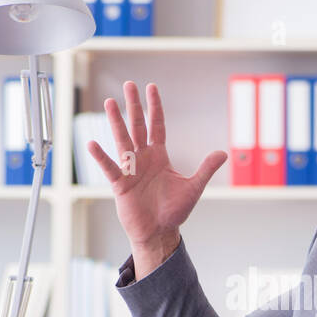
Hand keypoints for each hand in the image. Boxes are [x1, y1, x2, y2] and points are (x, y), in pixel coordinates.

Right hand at [87, 81, 227, 259]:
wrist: (159, 232)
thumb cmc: (174, 211)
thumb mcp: (193, 188)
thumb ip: (205, 169)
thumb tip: (223, 153)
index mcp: (159, 156)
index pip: (157, 125)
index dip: (155, 107)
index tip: (151, 87)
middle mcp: (143, 158)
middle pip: (137, 126)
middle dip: (134, 105)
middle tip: (128, 84)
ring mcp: (131, 169)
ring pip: (123, 140)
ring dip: (116, 121)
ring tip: (110, 102)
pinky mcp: (121, 184)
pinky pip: (110, 168)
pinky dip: (102, 157)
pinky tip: (93, 144)